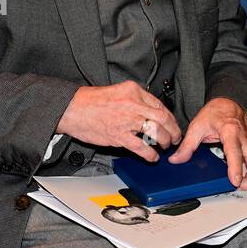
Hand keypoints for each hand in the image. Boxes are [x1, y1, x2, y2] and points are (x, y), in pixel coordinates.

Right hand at [55, 81, 182, 162]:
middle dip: (173, 130)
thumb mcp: (117, 91)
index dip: (169, 117)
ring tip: (165, 146)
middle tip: (175, 137)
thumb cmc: (90, 101)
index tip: (171, 124)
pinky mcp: (119, 135)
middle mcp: (133, 104)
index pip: (159, 104)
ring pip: (156, 132)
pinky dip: (150, 154)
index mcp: (133, 90)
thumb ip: (135, 99)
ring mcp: (127, 120)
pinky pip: (142, 147)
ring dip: (164, 141)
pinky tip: (152, 157)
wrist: (72, 108)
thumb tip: (150, 111)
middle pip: (163, 118)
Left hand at [169, 97, 246, 189]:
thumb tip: (177, 159)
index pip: (236, 153)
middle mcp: (244, 139)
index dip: (236, 169)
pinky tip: (238, 174)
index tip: (234, 182)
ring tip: (239, 184)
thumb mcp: (197, 126)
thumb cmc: (216, 112)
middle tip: (239, 186)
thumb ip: (187, 145)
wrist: (228, 103)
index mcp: (230, 132)